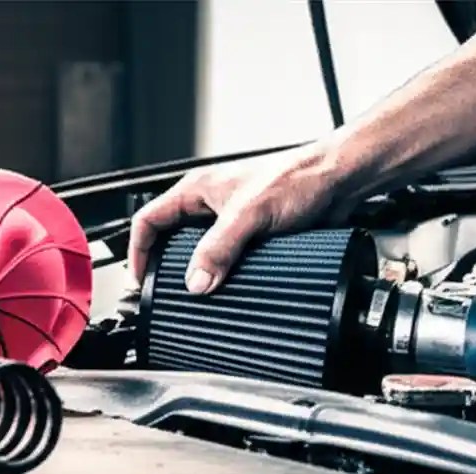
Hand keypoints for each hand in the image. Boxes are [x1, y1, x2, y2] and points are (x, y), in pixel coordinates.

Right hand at [127, 141, 350, 294]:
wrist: (337, 181)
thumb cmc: (297, 178)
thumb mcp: (249, 215)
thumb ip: (219, 249)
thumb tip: (195, 281)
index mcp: (197, 189)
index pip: (149, 221)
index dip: (138, 251)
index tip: (140, 279)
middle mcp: (210, 203)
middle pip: (171, 239)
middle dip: (167, 267)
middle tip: (167, 292)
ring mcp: (230, 219)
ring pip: (201, 251)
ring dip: (200, 272)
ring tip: (200, 294)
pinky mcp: (252, 233)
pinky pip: (227, 258)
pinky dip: (225, 274)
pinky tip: (231, 287)